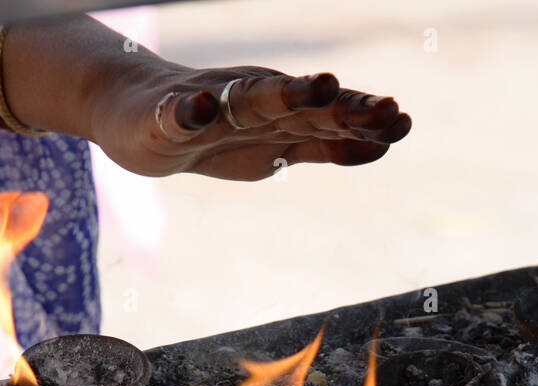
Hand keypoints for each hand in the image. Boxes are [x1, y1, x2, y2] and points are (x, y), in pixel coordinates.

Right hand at [88, 66, 411, 180]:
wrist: (135, 116)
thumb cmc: (215, 132)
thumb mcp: (279, 148)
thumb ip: (327, 146)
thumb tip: (381, 145)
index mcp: (282, 114)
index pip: (330, 117)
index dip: (365, 119)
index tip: (402, 122)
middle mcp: (253, 102)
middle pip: (304, 103)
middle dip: (343, 105)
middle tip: (384, 106)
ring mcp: (211, 107)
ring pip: (251, 98)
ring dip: (286, 93)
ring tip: (321, 85)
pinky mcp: (167, 117)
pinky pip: (178, 115)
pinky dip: (190, 110)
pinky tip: (202, 107)